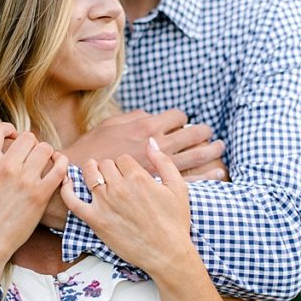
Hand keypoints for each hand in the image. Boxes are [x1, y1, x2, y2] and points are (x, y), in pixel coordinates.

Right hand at [0, 123, 68, 263]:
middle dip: (28, 142)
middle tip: (27, 154)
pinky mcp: (41, 194)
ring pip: (45, 149)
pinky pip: (60, 168)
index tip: (10, 138)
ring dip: (45, 153)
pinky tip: (56, 168)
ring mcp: (26, 180)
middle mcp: (6, 168)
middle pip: (27, 137)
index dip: (7, 130)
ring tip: (41, 162)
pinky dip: (62, 164)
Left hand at [60, 138, 195, 274]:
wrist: (167, 253)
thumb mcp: (179, 187)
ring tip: (97, 177)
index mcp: (139, 177)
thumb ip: (164, 161)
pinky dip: (67, 189)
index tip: (129, 174)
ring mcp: (104, 204)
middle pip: (104, 164)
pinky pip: (72, 200)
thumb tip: (150, 142)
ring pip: (89, 175)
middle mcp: (119, 187)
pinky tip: (68, 183)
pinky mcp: (95, 220)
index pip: (122, 158)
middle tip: (116, 178)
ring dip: (91, 172)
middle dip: (110, 168)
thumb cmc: (175, 222)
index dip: (125, 165)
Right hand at [64, 109, 228, 181]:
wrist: (80, 178)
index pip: (177, 117)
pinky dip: (207, 175)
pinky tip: (218, 172)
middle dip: (204, 132)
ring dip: (211, 151)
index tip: (183, 122)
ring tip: (220, 148)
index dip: (182, 118)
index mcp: (146, 128)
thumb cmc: (93, 149)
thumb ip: (134, 117)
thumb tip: (151, 115)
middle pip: (192, 135)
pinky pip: (191, 180)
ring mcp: (161, 167)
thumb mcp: (111, 125)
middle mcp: (157, 146)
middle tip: (210, 133)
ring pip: (196, 156)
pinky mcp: (160, 185)